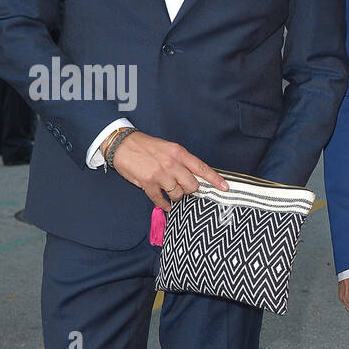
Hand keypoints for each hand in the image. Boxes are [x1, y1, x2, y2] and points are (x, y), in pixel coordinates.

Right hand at [110, 130, 227, 208]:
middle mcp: (172, 163)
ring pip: (178, 194)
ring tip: (171, 192)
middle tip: (184, 188)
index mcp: (179, 153)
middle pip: (192, 185)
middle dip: (190, 190)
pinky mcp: (147, 183)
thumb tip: (195, 176)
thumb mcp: (169, 148)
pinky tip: (166, 205)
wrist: (122, 143)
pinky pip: (160, 200)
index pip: (202, 168)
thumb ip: (182, 161)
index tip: (225, 188)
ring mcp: (160, 174)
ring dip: (176, 196)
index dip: (215, 179)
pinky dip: (164, 204)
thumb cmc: (147, 146)